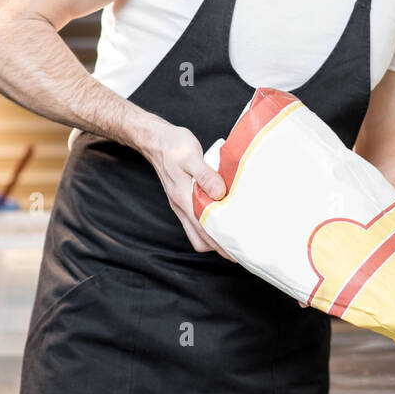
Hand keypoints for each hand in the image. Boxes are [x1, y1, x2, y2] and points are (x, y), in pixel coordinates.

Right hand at [139, 119, 235, 261]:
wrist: (155, 140)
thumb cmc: (174, 146)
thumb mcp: (191, 156)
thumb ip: (206, 175)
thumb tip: (220, 194)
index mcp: (184, 199)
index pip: (203, 232)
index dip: (219, 245)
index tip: (236, 253)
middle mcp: (181, 206)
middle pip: (199, 239)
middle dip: (217, 247)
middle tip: (239, 248)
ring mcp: (181, 204)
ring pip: (196, 231)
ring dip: (212, 237)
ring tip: (232, 236)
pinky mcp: (182, 198)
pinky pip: (195, 219)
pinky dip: (207, 224)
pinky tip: (221, 217)